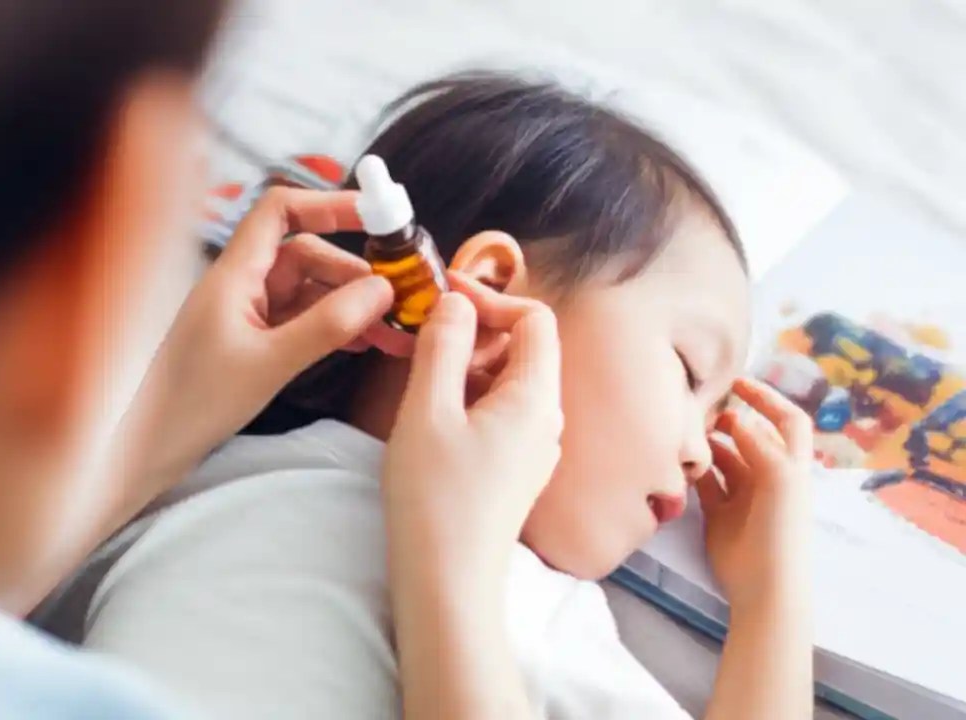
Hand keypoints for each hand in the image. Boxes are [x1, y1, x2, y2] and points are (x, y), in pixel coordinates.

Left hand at [122, 187, 392, 482]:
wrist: (150, 449)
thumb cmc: (193, 404)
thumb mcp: (270, 364)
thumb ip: (327, 326)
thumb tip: (380, 290)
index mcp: (233, 275)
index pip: (279, 211)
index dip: (328, 204)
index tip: (374, 216)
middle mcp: (240, 285)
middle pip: (306, 254)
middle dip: (353, 272)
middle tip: (398, 298)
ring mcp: (246, 313)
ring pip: (308, 290)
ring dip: (349, 304)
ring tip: (390, 330)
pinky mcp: (251, 341)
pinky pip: (300, 319)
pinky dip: (332, 326)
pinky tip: (361, 343)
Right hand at [383, 284, 561, 578]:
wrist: (447, 582)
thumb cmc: (435, 497)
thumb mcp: (427, 409)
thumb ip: (443, 346)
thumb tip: (455, 301)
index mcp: (536, 397)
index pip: (535, 318)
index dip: (491, 298)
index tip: (443, 298)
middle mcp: (547, 419)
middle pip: (523, 349)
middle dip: (473, 332)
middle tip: (421, 336)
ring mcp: (535, 448)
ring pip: (507, 382)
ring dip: (466, 365)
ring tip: (419, 375)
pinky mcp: (516, 470)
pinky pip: (500, 414)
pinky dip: (468, 398)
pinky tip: (432, 415)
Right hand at [699, 378, 813, 611]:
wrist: (765, 583)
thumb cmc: (781, 528)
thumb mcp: (780, 479)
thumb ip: (759, 444)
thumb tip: (738, 419)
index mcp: (792, 465)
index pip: (787, 421)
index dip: (768, 398)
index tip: (738, 382)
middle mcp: (770, 476)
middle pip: (752, 436)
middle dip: (731, 420)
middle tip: (704, 411)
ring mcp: (744, 495)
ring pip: (725, 458)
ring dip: (710, 445)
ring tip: (688, 435)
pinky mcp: (719, 513)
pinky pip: (706, 483)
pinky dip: (695, 471)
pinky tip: (682, 462)